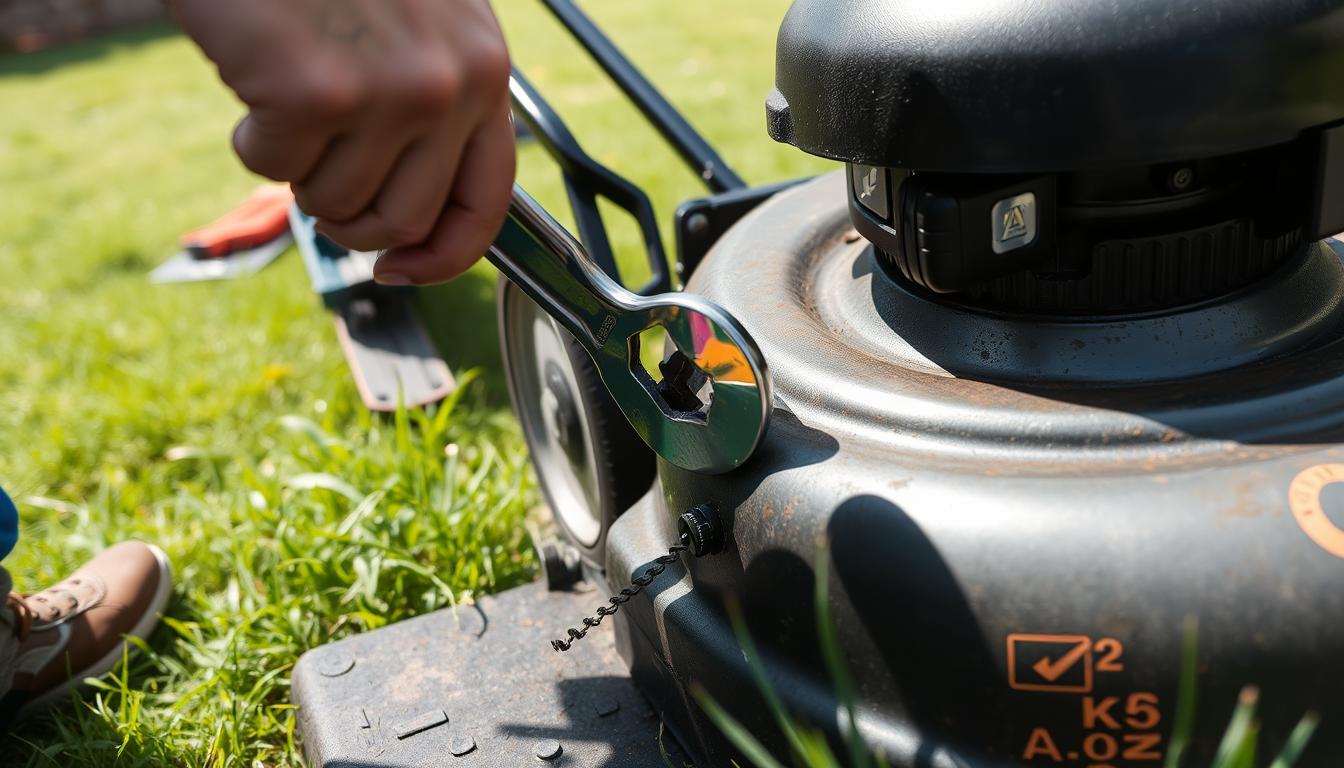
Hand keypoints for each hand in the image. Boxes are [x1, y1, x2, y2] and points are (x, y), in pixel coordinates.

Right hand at [171, 0, 514, 284]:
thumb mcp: (421, 28)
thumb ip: (435, 109)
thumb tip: (410, 222)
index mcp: (484, 70)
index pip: (487, 200)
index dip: (445, 255)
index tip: (402, 270)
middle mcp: (449, 86)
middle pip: (402, 220)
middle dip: (348, 219)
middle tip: (316, 174)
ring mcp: (388, 92)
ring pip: (333, 202)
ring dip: (296, 167)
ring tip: (288, 97)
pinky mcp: (316, 94)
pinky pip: (273, 167)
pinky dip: (251, 137)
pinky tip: (255, 76)